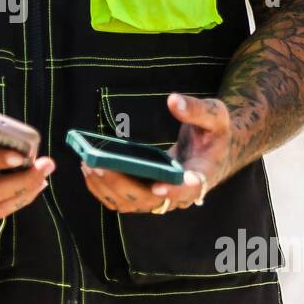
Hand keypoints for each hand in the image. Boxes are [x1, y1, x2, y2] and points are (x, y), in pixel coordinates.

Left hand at [79, 92, 231, 213]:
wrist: (212, 151)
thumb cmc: (214, 134)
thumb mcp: (217, 116)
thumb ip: (197, 110)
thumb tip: (173, 101)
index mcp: (202, 175)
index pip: (189, 189)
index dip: (173, 190)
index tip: (158, 187)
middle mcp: (180, 194)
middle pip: (148, 200)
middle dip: (121, 184)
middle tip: (97, 164)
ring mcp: (162, 198)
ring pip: (131, 203)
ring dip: (107, 187)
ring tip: (87, 163)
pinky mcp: (148, 195)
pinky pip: (123, 200)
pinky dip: (104, 189)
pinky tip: (89, 169)